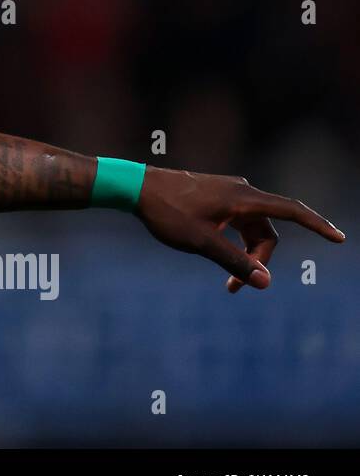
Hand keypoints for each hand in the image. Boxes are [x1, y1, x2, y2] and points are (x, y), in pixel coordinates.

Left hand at [133, 166, 344, 291]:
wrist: (135, 188)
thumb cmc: (167, 213)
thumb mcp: (202, 243)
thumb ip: (235, 262)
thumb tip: (266, 282)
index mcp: (243, 198)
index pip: (291, 210)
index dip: (318, 225)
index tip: (339, 239)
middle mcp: (240, 191)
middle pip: (267, 231)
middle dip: (258, 260)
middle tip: (233, 288)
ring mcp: (227, 193)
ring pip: (251, 229)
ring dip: (244, 255)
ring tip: (226, 282)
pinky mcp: (214, 197)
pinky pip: (236, 223)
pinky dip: (233, 243)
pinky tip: (216, 256)